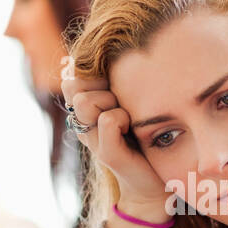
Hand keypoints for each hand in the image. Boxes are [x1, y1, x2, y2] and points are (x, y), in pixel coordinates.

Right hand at [61, 74, 169, 210]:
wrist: (156, 180)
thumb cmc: (147, 134)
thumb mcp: (130, 99)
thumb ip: (115, 78)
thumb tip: (106, 48)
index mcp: (85, 108)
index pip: (71, 75)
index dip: (92, 73)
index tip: (115, 86)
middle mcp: (82, 123)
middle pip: (73, 84)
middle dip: (100, 85)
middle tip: (122, 102)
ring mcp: (91, 139)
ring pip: (85, 101)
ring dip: (111, 101)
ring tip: (128, 116)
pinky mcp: (106, 154)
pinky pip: (108, 120)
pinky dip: (123, 118)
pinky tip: (133, 129)